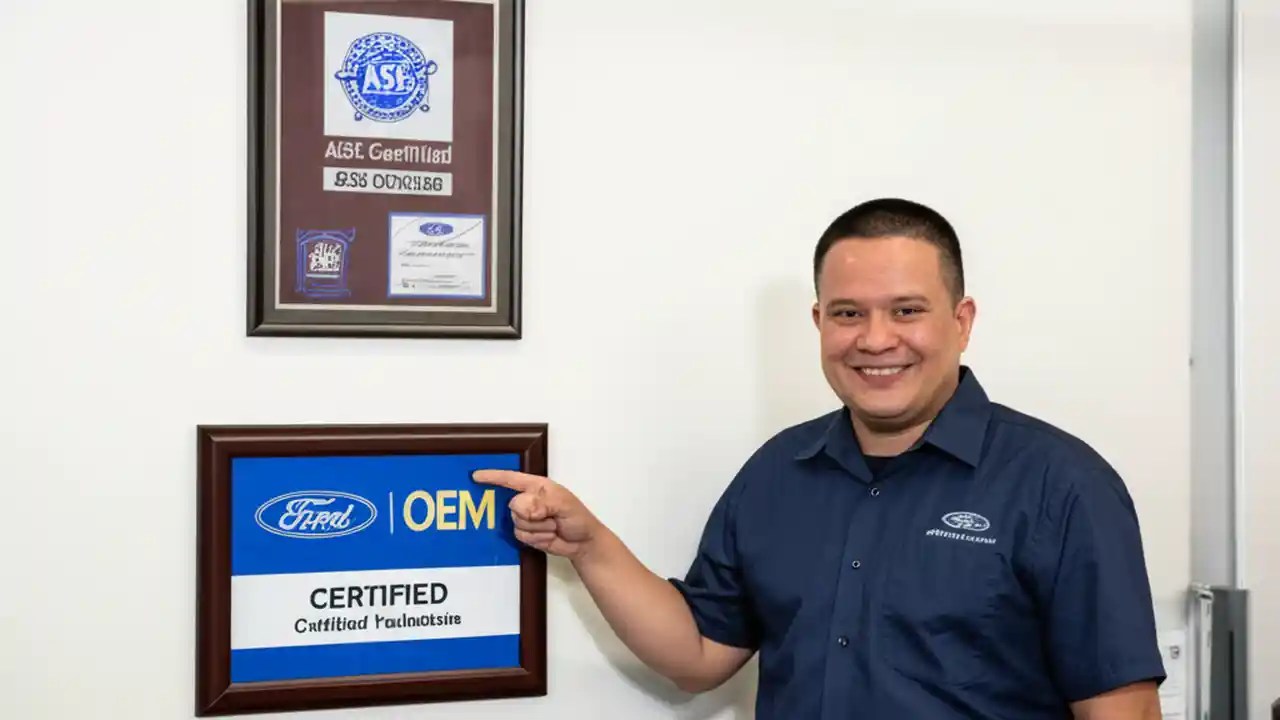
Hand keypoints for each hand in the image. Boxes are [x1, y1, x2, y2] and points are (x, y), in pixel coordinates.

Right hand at [472, 469, 601, 559]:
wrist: (582, 543)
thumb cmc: (577, 518)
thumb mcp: (564, 504)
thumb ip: (542, 503)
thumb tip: (523, 506)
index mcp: (537, 486)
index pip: (511, 479)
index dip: (493, 477)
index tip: (476, 476)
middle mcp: (528, 500)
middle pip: (513, 506)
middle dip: (533, 515)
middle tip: (552, 517)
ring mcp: (526, 517)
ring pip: (517, 523)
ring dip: (538, 528)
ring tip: (552, 526)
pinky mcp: (526, 533)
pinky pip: (520, 536)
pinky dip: (536, 538)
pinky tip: (548, 535)